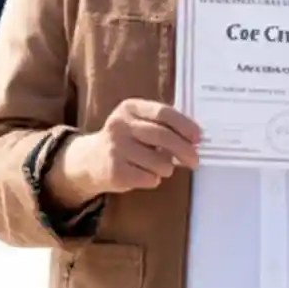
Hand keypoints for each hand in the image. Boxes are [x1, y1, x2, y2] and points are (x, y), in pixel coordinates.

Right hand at [46, 99, 201, 207]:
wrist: (90, 160)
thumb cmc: (126, 140)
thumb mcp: (139, 122)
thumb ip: (164, 125)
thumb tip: (196, 139)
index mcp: (130, 108)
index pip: (164, 113)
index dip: (185, 125)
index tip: (198, 137)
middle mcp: (120, 125)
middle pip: (163, 137)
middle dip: (185, 150)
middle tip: (195, 160)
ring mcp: (115, 148)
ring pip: (159, 161)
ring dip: (167, 167)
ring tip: (161, 166)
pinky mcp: (114, 171)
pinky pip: (149, 178)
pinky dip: (154, 179)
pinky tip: (144, 174)